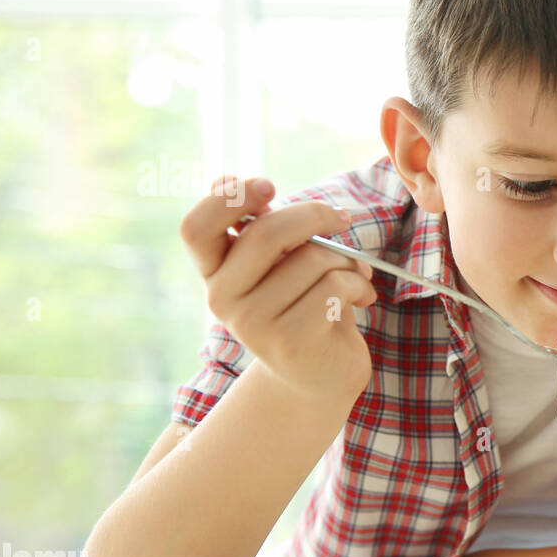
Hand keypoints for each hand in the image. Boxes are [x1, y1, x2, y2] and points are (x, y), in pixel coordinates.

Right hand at [179, 177, 377, 402]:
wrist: (320, 377)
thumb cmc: (304, 306)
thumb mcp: (281, 264)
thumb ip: (263, 228)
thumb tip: (227, 179)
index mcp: (214, 271)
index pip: (195, 227)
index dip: (228, 199)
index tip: (269, 187)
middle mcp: (222, 298)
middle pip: (267, 233)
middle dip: (316, 216)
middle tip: (342, 218)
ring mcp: (252, 324)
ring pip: (312, 259)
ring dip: (348, 261)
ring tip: (355, 277)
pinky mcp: (289, 341)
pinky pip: (333, 287)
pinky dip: (359, 285)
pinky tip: (361, 299)